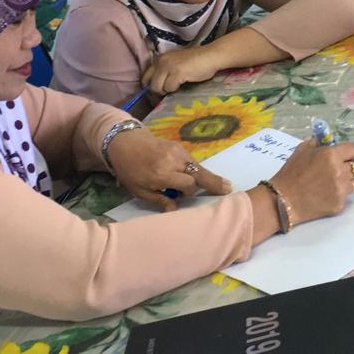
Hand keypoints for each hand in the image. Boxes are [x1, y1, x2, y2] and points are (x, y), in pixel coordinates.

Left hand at [107, 128, 231, 210]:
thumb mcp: (139, 190)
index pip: (189, 184)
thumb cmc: (130, 169)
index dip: (189, 193)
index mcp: (163, 173)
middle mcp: (174, 161)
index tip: (182, 197)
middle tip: (228, 189)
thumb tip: (175, 211)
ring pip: (198, 166)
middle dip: (214, 182)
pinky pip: (191, 161)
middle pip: (200, 173)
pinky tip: (194, 175)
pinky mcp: (179, 146)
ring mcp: (178, 151)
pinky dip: (195, 169)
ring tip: (219, 184)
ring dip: (204, 176)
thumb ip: (159, 200)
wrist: (125, 142)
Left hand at [142, 47, 220, 95]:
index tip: (158, 90)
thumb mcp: (176, 63)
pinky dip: (176, 90)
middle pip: (151, 84)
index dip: (150, 86)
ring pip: (158, 87)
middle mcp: (161, 61)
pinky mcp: (177, 73)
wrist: (211, 56)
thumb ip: (166, 71)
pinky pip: (169, 88)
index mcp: (160, 58)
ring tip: (178, 87)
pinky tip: (184, 84)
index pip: (146, 76)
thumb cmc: (196, 61)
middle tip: (169, 92)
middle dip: (159, 91)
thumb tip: (158, 88)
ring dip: (167, 90)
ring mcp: (168, 67)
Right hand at [268, 140, 353, 223]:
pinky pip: (345, 196)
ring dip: (345, 181)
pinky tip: (324, 195)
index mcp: (331, 155)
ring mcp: (340, 189)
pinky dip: (338, 194)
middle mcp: (339, 171)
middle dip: (346, 167)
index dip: (350, 152)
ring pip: (353, 182)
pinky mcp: (339, 204)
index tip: (344, 156)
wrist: (283, 200)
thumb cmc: (291, 173)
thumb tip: (329, 141)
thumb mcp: (302, 150)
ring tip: (329, 184)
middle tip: (334, 171)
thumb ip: (318, 143)